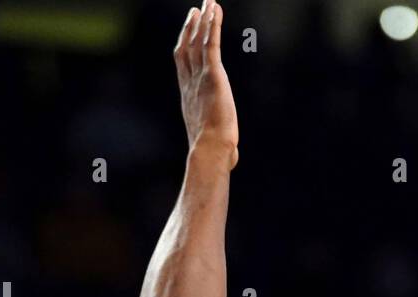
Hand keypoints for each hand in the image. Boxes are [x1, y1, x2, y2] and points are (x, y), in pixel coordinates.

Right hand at [175, 1, 238, 167]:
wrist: (210, 149)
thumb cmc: (213, 152)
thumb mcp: (217, 143)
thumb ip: (224, 143)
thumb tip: (233, 159)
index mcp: (188, 95)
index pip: (183, 64)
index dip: (184, 45)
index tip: (188, 32)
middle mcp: (190, 82)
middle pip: (188, 47)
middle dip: (191, 28)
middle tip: (196, 10)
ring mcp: (200, 77)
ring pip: (199, 41)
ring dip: (204, 20)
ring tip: (208, 3)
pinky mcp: (213, 75)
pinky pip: (211, 43)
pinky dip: (213, 25)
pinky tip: (215, 10)